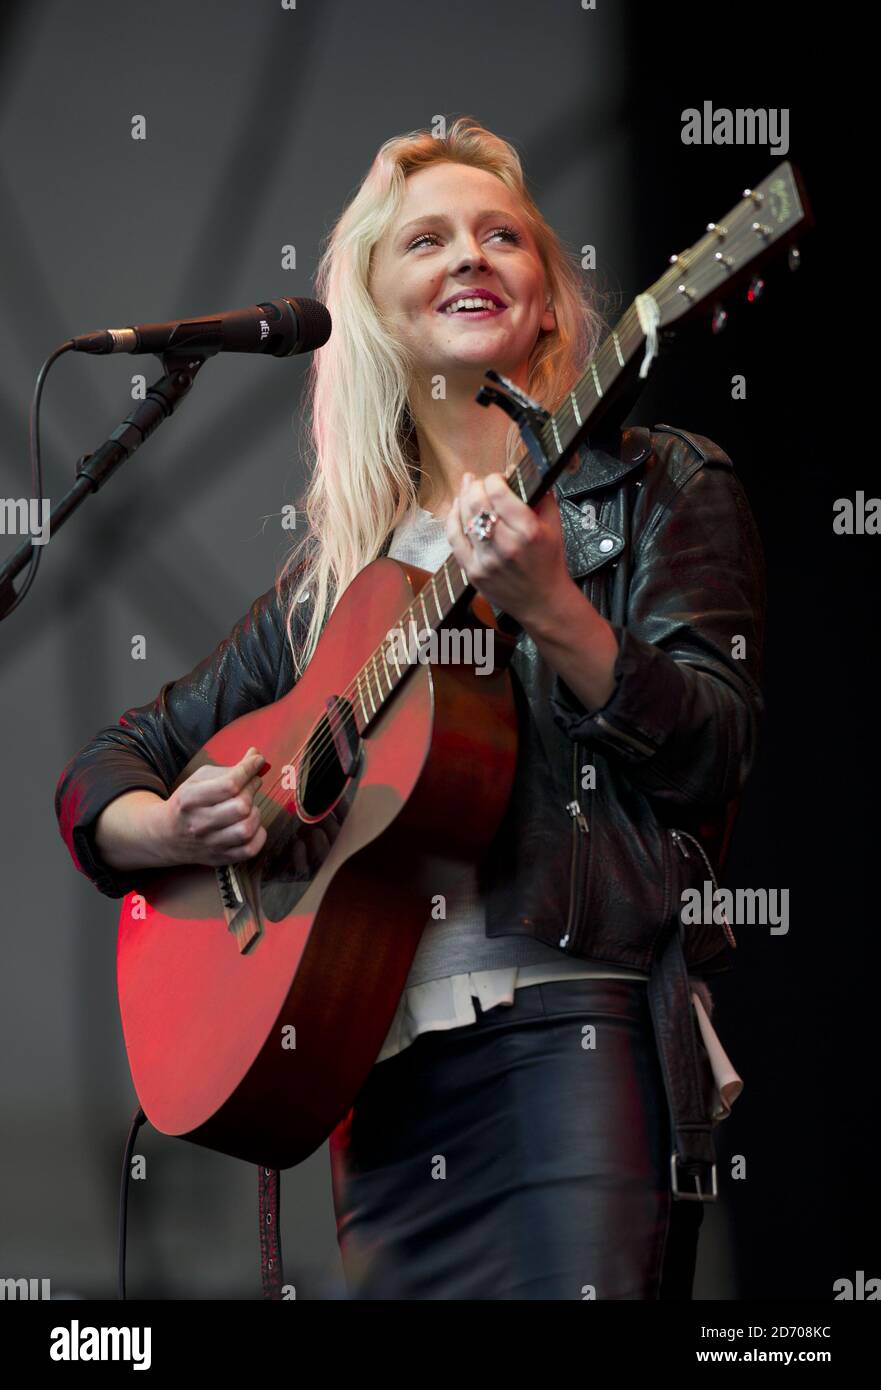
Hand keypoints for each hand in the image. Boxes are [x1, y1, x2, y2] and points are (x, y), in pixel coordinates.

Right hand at [156, 746, 269, 867]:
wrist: (167, 835)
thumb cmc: (188, 802)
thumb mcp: (199, 779)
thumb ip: (229, 768)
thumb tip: (256, 756)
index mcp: (190, 799)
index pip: (229, 785)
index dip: (248, 770)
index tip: (257, 761)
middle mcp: (198, 824)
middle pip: (240, 807)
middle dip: (252, 790)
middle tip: (251, 784)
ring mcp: (209, 844)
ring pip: (246, 829)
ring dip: (255, 813)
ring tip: (248, 807)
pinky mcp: (220, 858)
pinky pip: (250, 849)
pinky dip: (258, 835)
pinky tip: (251, 824)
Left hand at [445, 470, 573, 628]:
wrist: (542, 601)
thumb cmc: (549, 562)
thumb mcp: (554, 526)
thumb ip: (541, 497)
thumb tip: (518, 473)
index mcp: (528, 531)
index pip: (498, 492)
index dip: (494, 479)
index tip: (498, 479)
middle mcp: (506, 545)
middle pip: (477, 502)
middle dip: (477, 485)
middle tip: (480, 482)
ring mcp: (486, 560)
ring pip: (463, 518)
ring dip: (463, 498)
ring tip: (468, 488)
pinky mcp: (473, 571)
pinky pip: (454, 539)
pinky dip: (453, 519)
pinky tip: (457, 508)